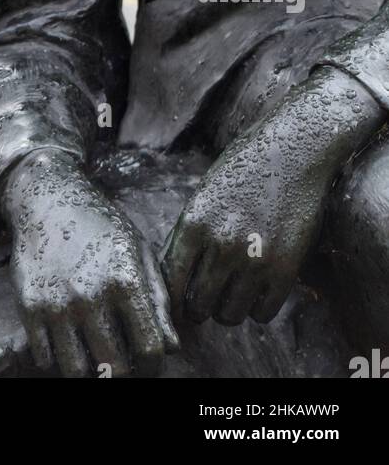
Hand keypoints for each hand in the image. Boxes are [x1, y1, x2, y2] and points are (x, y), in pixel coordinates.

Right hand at [0, 149, 177, 377]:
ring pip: (78, 370)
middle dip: (124, 372)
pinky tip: (67, 341)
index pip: (150, 350)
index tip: (149, 363)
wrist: (48, 200)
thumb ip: (158, 299)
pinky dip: (57, 358)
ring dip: (90, 370)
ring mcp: (57, 303)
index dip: (154, 366)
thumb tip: (173, 347)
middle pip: (116, 368)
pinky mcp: (29, 306)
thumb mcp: (138, 251)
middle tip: (122, 363)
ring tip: (95, 357)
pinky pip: (44, 357)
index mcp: (125, 281)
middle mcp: (91, 296)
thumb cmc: (101, 225)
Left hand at [162, 68, 383, 326]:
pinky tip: (258, 291)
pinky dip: (258, 308)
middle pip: (199, 305)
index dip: (174, 301)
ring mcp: (253, 258)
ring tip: (233, 294)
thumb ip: (188, 235)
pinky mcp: (285, 268)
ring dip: (229, 310)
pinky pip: (263, 312)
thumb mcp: (204, 195)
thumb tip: (173, 278)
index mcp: (194, 223)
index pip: (172, 283)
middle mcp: (220, 244)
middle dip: (201, 308)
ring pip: (230, 314)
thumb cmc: (244, 168)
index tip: (180, 304)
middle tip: (208, 300)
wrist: (292, 150)